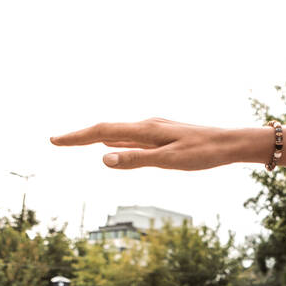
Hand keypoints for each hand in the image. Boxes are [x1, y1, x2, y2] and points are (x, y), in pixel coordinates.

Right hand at [49, 118, 244, 170]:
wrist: (232, 143)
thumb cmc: (204, 153)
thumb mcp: (170, 160)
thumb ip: (137, 159)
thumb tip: (103, 158)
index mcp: (146, 130)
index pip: (102, 131)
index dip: (76, 137)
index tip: (54, 141)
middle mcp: (148, 125)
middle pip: (106, 128)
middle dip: (80, 135)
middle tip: (56, 141)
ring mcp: (156, 128)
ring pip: (119, 131)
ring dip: (95, 135)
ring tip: (76, 140)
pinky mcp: (163, 134)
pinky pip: (131, 135)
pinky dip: (114, 138)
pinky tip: (112, 143)